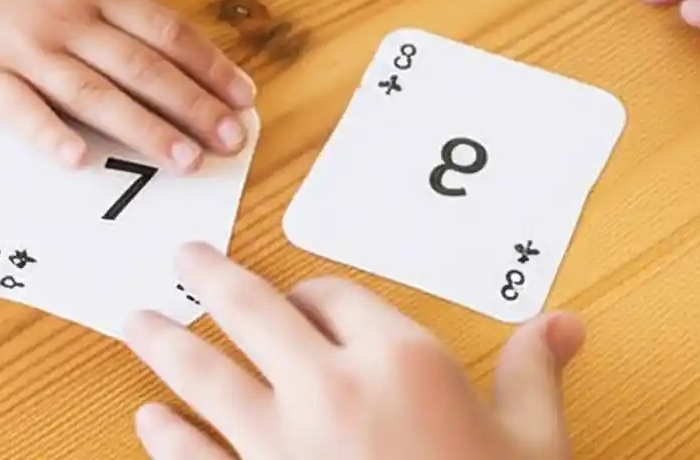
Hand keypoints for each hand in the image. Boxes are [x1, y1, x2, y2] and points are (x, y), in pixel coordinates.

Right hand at [0, 0, 255, 170]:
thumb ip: (109, 12)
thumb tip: (172, 53)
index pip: (164, 29)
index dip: (209, 65)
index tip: (243, 96)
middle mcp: (64, 15)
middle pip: (141, 65)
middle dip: (193, 105)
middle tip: (231, 139)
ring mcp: (22, 46)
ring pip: (94, 91)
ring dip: (144, 128)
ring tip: (184, 160)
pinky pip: (21, 110)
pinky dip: (52, 134)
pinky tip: (81, 160)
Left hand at [124, 243, 583, 458]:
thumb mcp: (536, 447)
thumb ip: (533, 377)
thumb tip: (564, 325)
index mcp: (401, 361)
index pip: (336, 296)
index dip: (313, 291)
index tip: (297, 294)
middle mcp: (331, 390)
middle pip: (252, 312)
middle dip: (210, 278)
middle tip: (184, 258)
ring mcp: (280, 448)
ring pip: (205, 376)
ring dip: (163, 344)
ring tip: (135, 320)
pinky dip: (166, 439)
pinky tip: (149, 421)